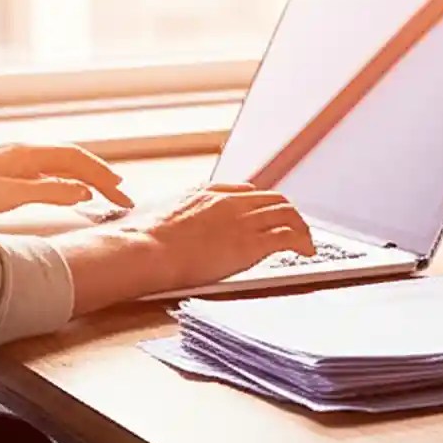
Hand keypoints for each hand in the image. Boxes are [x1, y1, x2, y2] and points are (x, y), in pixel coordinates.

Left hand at [0, 142, 133, 221]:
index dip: (102, 175)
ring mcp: (7, 163)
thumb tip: (84, 191)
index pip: (75, 159)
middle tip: (122, 198)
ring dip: (82, 179)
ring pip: (56, 167)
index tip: (123, 194)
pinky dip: (62, 183)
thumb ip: (46, 191)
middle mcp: (18, 153)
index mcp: (24, 154)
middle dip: (99, 176)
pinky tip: (62, 194)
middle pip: (69, 161)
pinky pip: (42, 175)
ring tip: (101, 194)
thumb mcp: (5, 195)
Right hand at [49, 183, 314, 313]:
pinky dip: (304, 241)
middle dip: (286, 212)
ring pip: (286, 212)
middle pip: (270, 197)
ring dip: (301, 226)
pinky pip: (289, 236)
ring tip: (308, 241)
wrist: (142, 249)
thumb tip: (133, 225)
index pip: (242, 191)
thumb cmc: (135, 240)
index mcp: (202, 193)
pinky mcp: (250, 242)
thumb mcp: (146, 219)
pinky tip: (308, 252)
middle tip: (293, 227)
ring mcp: (240, 220)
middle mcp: (227, 201)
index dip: (258, 203)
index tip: (263, 214)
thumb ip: (153, 219)